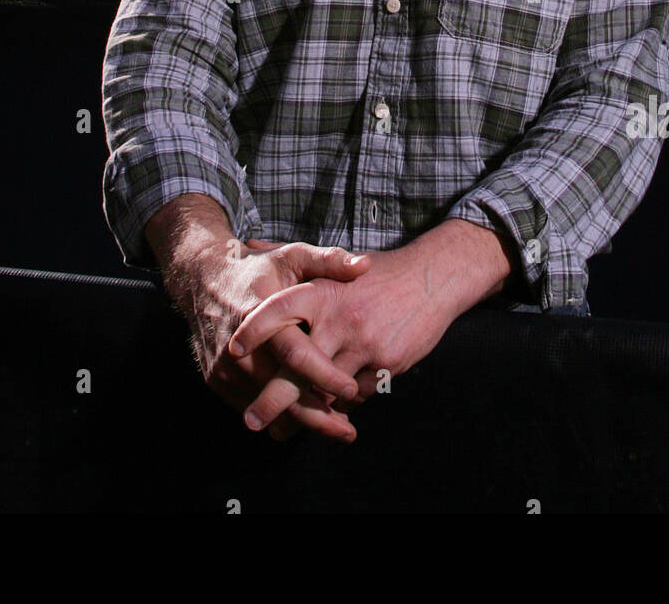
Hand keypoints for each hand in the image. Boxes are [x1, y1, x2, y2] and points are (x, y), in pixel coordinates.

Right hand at [162, 233, 370, 441]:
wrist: (202, 279)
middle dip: (316, 415)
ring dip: (299, 421)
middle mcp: (238, 345)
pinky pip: (249, 405)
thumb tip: (364, 265)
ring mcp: (223, 366)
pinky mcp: (216, 379)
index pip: (294, 353)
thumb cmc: (258, 268)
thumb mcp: (291, 255)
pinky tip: (303, 421)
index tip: (353, 389)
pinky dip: (276, 416)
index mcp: (260, 313)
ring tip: (335, 429)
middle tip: (348, 431)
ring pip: (265, 405)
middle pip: (280, 390)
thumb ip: (328, 260)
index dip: (324, 374)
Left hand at [228, 240, 460, 440]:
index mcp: (324, 291)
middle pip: (298, 367)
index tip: (234, 350)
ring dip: (310, 408)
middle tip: (251, 420)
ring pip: (327, 389)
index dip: (255, 331)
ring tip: (290, 426)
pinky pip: (356, 394)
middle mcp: (341, 318)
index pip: (279, 310)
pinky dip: (343, 400)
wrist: (434, 277)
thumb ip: (290, 259)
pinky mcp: (387, 363)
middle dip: (272, 399)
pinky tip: (336, 401)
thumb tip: (247, 243)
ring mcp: (365, 343)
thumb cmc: (380, 271)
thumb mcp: (336, 261)